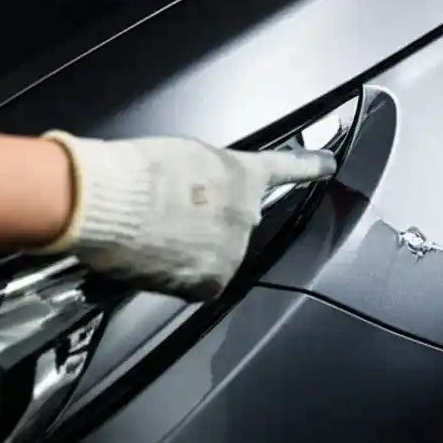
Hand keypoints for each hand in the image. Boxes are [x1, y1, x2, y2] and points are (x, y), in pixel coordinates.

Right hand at [41, 132, 335, 300]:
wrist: (114, 204)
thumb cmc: (138, 173)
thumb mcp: (183, 158)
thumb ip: (206, 177)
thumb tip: (198, 193)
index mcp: (242, 174)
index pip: (284, 169)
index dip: (308, 168)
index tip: (328, 165)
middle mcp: (247, 214)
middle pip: (233, 224)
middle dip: (208, 224)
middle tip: (166, 218)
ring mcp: (233, 251)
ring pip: (213, 256)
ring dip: (189, 252)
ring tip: (152, 236)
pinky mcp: (211, 281)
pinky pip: (197, 284)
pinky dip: (176, 277)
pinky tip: (153, 260)